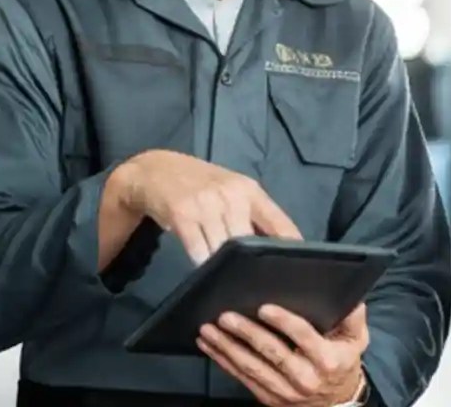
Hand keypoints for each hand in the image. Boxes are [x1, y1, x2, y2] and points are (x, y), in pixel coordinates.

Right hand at [116, 150, 300, 263]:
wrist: (155, 169)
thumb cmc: (199, 183)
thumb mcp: (232, 190)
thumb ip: (254, 214)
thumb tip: (279, 249)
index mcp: (250, 190)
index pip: (281, 224)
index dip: (292, 250)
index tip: (296, 271)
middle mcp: (231, 195)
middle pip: (249, 243)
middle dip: (250, 264)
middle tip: (251, 281)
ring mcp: (206, 203)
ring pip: (223, 250)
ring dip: (222, 266)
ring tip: (224, 275)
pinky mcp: (182, 214)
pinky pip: (198, 250)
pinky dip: (201, 261)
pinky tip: (201, 263)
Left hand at [198, 302, 368, 406]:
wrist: (336, 401)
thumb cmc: (342, 361)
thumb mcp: (356, 339)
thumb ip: (353, 317)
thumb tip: (351, 297)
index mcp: (326, 359)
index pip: (302, 337)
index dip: (283, 322)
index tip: (264, 307)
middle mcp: (305, 377)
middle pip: (271, 352)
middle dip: (245, 332)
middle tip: (225, 316)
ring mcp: (285, 391)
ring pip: (252, 367)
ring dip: (227, 347)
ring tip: (208, 330)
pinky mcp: (269, 397)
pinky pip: (243, 378)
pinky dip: (223, 361)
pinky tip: (210, 346)